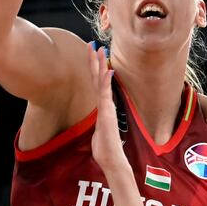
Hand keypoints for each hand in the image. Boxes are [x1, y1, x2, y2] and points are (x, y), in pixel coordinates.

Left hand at [88, 43, 127, 172]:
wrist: (112, 161)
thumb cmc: (106, 150)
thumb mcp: (99, 133)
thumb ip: (100, 125)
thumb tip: (99, 126)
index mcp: (103, 107)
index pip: (97, 84)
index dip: (95, 69)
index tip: (93, 55)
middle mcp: (106, 104)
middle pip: (100, 78)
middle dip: (96, 61)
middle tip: (94, 44)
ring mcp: (107, 107)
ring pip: (103, 82)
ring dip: (100, 66)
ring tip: (99, 50)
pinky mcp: (108, 113)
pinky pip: (106, 94)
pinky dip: (106, 82)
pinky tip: (107, 71)